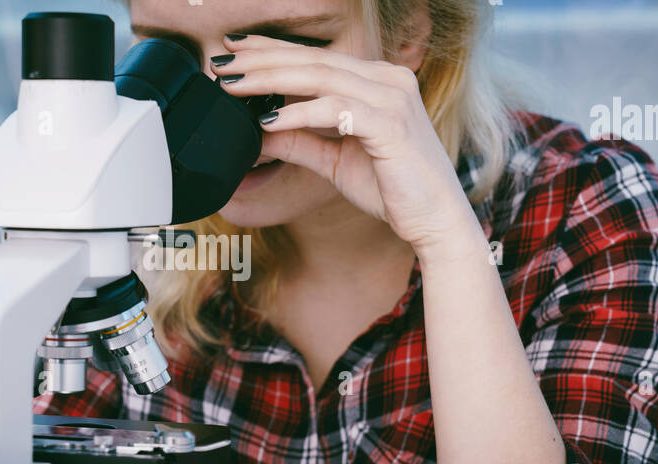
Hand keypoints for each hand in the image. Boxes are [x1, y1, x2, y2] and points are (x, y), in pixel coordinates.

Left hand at [213, 35, 478, 249]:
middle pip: (314, 60)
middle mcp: (388, 80)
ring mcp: (392, 98)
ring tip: (234, 85)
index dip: (272, 50)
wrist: (435, 221)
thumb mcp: (335, 161)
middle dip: (262, 59)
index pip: (317, 57)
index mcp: (378, 82)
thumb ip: (300, 142)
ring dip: (271, 79)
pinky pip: (335, 110)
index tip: (233, 49)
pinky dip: (298, 114)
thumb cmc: (393, 189)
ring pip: (321, 77)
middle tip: (222, 62)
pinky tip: (268, 120)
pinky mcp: (391, 124)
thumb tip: (258, 131)